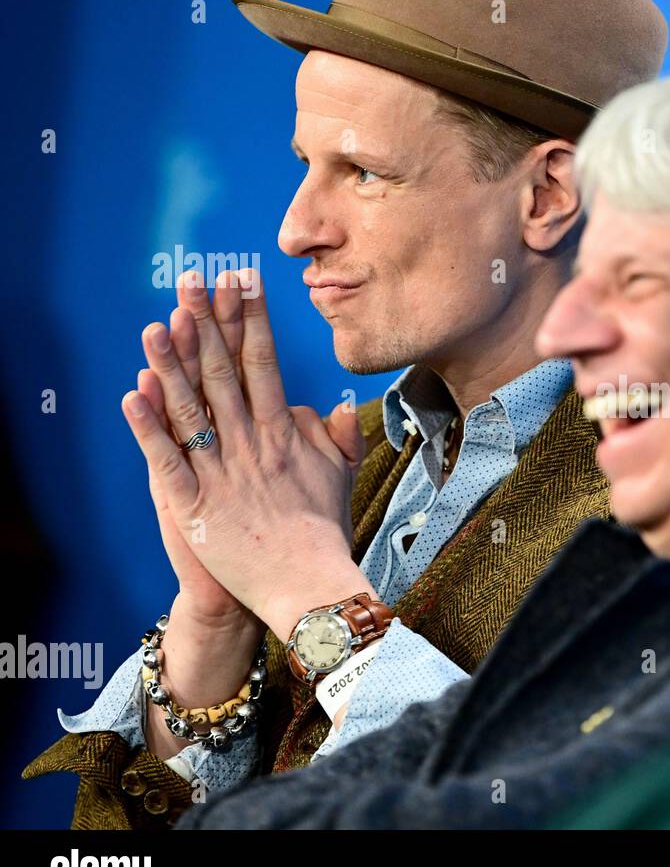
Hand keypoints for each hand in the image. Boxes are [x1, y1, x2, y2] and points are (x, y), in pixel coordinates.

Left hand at [122, 268, 372, 643]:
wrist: (309, 585)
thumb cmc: (325, 533)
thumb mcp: (341, 476)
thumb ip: (338, 436)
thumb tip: (334, 406)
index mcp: (285, 434)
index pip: (265, 363)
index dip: (252, 319)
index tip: (243, 282)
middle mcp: (252, 445)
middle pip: (225, 372)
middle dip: (209, 322)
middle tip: (195, 280)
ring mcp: (222, 473)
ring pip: (191, 408)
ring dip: (170, 364)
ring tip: (154, 323)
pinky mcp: (196, 506)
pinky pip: (167, 460)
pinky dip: (148, 428)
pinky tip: (131, 395)